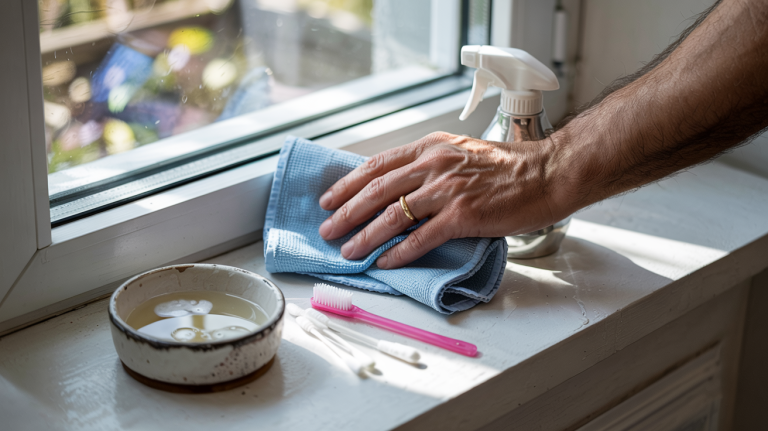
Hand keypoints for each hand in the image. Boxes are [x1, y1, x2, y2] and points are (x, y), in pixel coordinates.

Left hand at [318, 132, 569, 268]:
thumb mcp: (460, 153)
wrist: (547, 174)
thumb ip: (429, 165)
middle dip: (346, 212)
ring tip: (348, 251)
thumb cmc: (506, 167)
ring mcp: (448, 190)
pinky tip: (384, 261)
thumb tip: (397, 188)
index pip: (377, 164)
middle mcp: (434, 164)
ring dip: (365, 236)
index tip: (328, 198)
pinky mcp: (464, 215)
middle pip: (377, 190)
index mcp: (430, 147)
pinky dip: (399, 252)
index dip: (348, 183)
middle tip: (327, 230)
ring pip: (392, 215)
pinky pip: (421, 237)